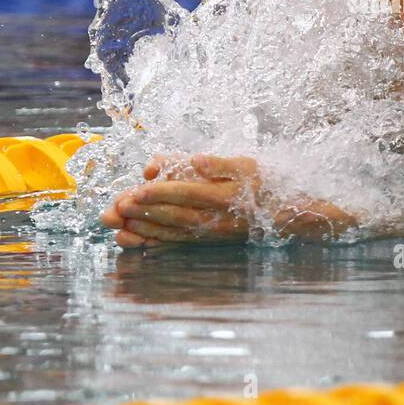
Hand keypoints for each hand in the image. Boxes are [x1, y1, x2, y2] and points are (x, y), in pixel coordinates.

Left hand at [100, 153, 356, 245]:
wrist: (287, 219)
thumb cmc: (266, 187)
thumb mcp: (249, 166)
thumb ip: (220, 163)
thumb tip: (195, 159)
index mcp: (223, 197)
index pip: (186, 193)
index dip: (161, 191)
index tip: (137, 189)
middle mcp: (214, 220)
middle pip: (172, 215)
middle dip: (142, 211)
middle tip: (116, 206)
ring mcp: (209, 234)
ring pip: (169, 232)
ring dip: (141, 229)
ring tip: (116, 225)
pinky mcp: (205, 242)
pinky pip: (175, 245)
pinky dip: (153, 244)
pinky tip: (133, 242)